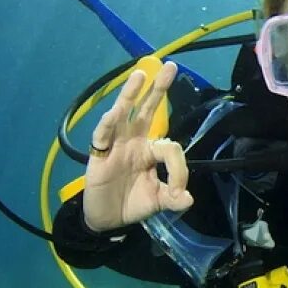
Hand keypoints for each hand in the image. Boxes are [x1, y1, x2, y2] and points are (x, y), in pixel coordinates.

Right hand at [82, 61, 193, 231]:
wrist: (107, 219)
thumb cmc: (133, 204)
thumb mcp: (158, 202)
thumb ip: (174, 199)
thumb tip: (188, 199)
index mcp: (151, 151)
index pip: (170, 147)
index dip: (179, 168)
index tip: (179, 193)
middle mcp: (135, 141)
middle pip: (147, 110)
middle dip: (158, 90)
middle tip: (171, 67)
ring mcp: (116, 146)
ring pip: (123, 115)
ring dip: (130, 95)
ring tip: (140, 75)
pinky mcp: (99, 156)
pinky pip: (102, 137)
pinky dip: (107, 126)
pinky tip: (112, 114)